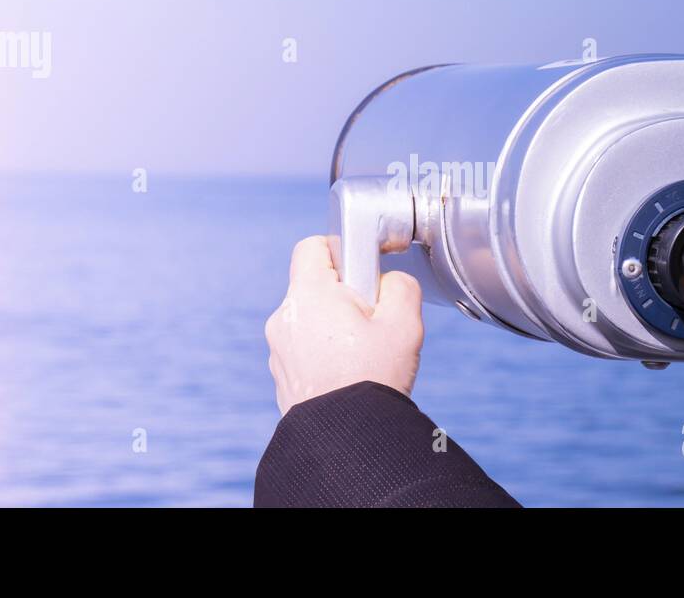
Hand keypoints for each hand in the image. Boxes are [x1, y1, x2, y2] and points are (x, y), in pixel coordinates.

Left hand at [265, 236, 423, 414]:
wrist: (346, 438)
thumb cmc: (373, 377)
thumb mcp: (405, 322)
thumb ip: (400, 285)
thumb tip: (389, 281)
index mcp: (309, 295)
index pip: (312, 246)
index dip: (341, 250)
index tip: (364, 274)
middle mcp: (284, 318)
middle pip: (314, 286)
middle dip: (345, 296)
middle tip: (373, 321)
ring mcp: (279, 349)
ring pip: (310, 321)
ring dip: (335, 328)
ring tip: (364, 355)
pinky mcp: (281, 376)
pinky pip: (304, 350)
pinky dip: (324, 355)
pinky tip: (349, 375)